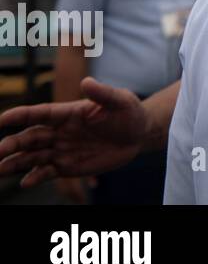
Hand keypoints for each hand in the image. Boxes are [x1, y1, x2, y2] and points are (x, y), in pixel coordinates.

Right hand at [0, 77, 147, 187]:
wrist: (138, 135)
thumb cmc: (128, 112)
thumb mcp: (120, 100)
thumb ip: (102, 93)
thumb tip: (86, 82)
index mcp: (67, 112)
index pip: (39, 113)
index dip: (20, 115)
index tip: (2, 119)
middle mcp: (59, 132)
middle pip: (29, 137)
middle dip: (12, 144)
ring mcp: (61, 149)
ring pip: (32, 156)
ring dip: (15, 163)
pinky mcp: (67, 166)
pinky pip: (47, 172)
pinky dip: (35, 177)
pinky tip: (26, 182)